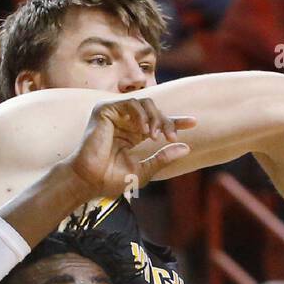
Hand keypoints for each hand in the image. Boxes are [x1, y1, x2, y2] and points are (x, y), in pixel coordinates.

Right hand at [66, 97, 195, 199]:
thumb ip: (163, 158)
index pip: (157, 122)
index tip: (193, 123)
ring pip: (145, 103)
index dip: (175, 121)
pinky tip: (144, 130)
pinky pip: (131, 102)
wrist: (90, 181)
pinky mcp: (105, 110)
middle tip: (171, 137)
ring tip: (155, 136)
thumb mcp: (144, 170)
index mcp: (132, 134)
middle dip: (166, 122)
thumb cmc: (111, 179)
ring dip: (155, 118)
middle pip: (154, 111)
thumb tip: (186, 148)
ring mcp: (114, 114)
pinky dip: (141, 114)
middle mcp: (124, 122)